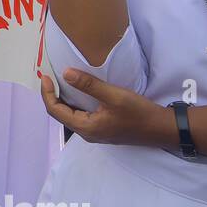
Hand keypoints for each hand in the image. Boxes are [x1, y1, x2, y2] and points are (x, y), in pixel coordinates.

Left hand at [40, 70, 175, 147]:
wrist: (162, 129)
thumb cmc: (139, 113)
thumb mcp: (114, 95)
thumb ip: (89, 85)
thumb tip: (65, 73)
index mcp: (85, 127)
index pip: (55, 111)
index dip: (47, 93)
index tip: (44, 76)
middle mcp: (86, 133)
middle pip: (60, 114)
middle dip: (52, 96)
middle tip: (49, 77)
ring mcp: (95, 132)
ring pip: (71, 115)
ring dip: (63, 99)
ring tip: (59, 81)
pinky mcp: (102, 129)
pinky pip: (81, 115)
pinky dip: (74, 103)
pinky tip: (77, 91)